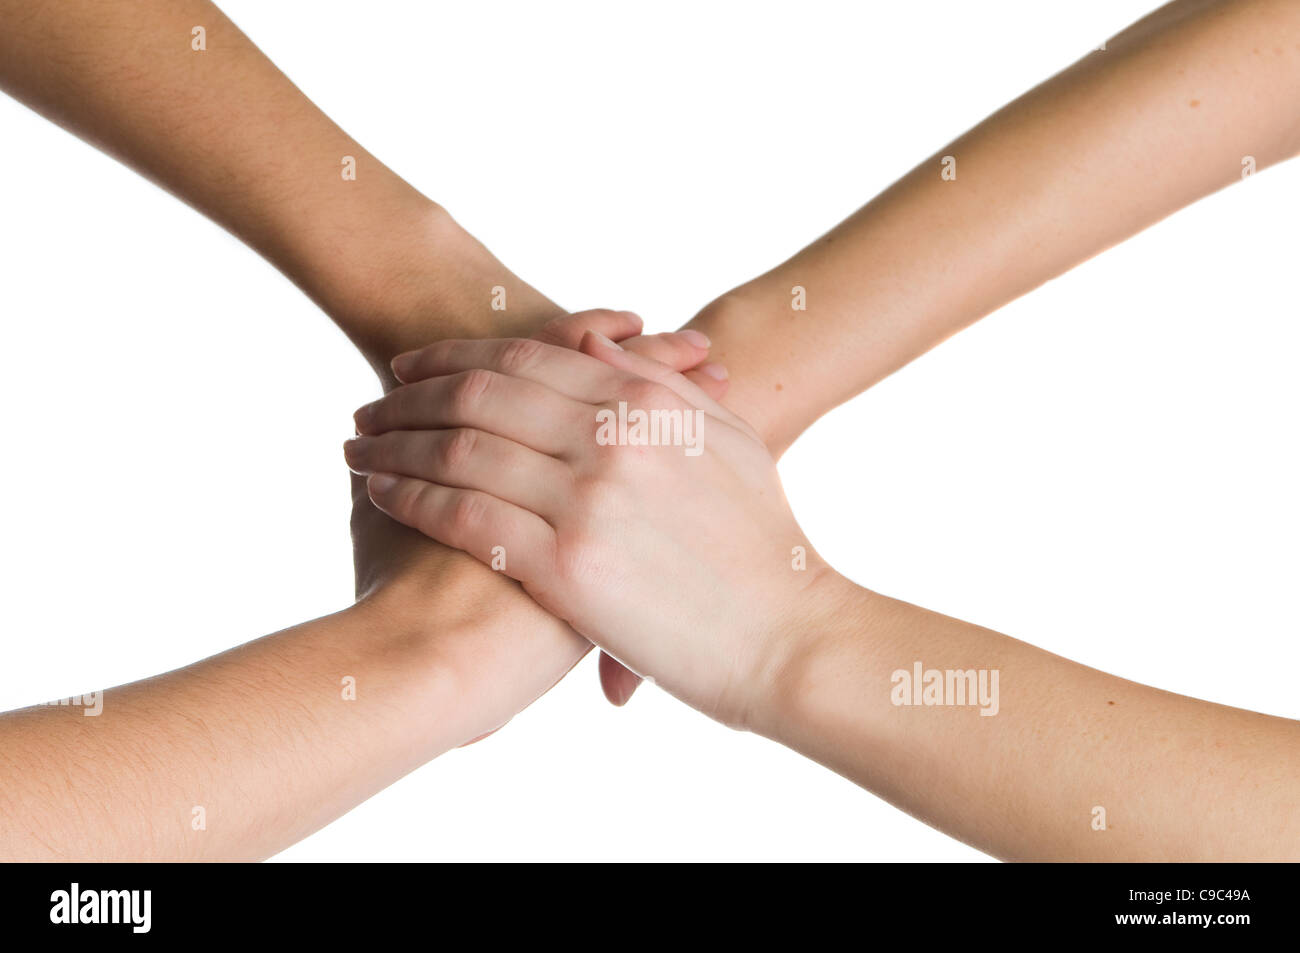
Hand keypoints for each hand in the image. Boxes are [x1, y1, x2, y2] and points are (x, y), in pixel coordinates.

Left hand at [345, 331, 825, 727]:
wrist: (788, 638)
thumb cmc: (764, 545)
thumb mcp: (726, 441)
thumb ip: (656, 382)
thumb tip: (588, 341)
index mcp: (644, 400)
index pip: (522, 355)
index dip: (453, 354)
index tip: (409, 366)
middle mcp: (608, 435)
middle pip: (478, 393)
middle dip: (408, 395)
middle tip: (366, 407)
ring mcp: (584, 497)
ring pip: (458, 449)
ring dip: (394, 444)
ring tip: (357, 449)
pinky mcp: (564, 565)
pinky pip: (463, 515)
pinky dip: (411, 496)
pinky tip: (379, 496)